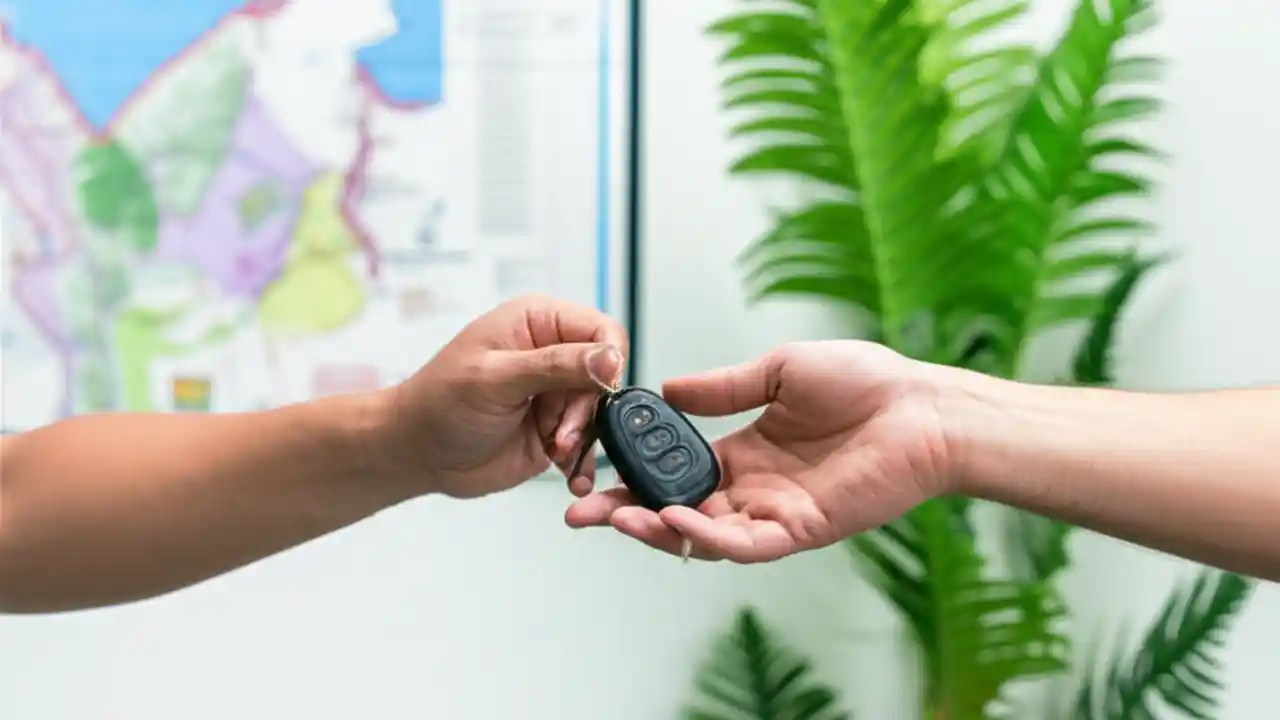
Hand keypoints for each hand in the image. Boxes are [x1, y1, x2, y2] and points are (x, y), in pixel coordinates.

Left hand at [381, 294, 626, 498]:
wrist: (417, 453)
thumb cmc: (440, 403)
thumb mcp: (496, 379)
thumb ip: (555, 365)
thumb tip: (609, 357)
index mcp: (538, 322)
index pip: (601, 330)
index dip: (609, 360)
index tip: (601, 390)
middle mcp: (553, 354)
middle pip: (606, 376)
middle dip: (589, 409)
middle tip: (562, 434)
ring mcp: (555, 394)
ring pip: (601, 413)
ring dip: (585, 438)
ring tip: (556, 451)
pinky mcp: (556, 429)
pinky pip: (589, 443)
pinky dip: (582, 460)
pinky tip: (570, 474)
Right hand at [565, 340, 961, 561]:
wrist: (922, 406)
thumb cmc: (865, 382)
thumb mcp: (777, 371)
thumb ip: (722, 387)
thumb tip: (668, 388)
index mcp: (745, 452)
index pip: (675, 473)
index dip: (633, 476)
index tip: (594, 468)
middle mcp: (753, 489)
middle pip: (675, 512)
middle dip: (625, 514)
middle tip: (580, 512)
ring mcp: (774, 512)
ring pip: (701, 535)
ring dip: (655, 529)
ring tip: (615, 516)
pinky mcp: (801, 528)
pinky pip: (744, 543)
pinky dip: (706, 536)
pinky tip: (675, 518)